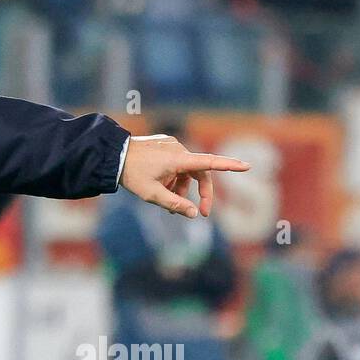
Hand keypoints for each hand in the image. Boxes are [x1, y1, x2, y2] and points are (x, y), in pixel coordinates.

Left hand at [120, 134, 249, 218]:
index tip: (247, 166)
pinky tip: (162, 186)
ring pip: (187, 170)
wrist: (112, 155)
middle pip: (200, 173)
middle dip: (202, 193)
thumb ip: (175, 204)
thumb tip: (194, 214)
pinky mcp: (165, 145)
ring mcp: (171, 146)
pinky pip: (177, 163)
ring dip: (184, 187)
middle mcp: (178, 149)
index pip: (210, 163)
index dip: (229, 166)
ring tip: (169, 201)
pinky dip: (175, 177)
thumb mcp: (152, 194)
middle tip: (202, 213)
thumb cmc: (132, 175)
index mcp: (178, 159)